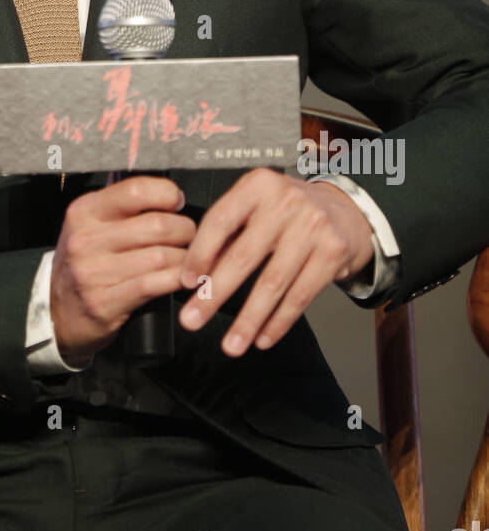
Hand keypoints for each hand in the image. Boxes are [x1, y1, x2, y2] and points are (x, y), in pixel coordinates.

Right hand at [50, 176, 196, 365]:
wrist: (58, 314)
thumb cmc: (85, 264)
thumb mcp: (90, 226)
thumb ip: (121, 206)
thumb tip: (165, 189)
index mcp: (84, 211)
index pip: (136, 190)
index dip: (166, 194)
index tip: (176, 203)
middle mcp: (85, 239)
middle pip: (157, 224)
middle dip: (185, 230)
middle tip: (190, 237)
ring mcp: (93, 273)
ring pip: (161, 256)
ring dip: (185, 259)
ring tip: (188, 259)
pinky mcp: (104, 303)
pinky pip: (154, 284)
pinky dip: (176, 280)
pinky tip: (182, 279)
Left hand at [178, 168, 374, 355]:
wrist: (345, 211)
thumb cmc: (289, 212)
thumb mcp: (257, 206)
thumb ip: (229, 233)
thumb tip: (194, 274)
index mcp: (258, 185)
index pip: (221, 220)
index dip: (200, 253)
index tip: (185, 282)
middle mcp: (286, 201)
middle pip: (243, 256)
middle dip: (214, 294)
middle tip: (193, 319)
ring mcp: (313, 227)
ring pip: (272, 283)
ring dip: (248, 320)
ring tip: (230, 344)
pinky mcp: (333, 252)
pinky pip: (300, 295)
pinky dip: (279, 322)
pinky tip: (262, 338)